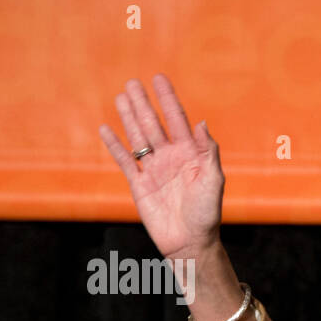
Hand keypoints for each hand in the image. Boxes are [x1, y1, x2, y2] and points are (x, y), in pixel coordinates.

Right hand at [99, 74, 223, 259]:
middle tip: (132, 82)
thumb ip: (208, 152)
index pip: (178, 120)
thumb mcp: (214, 181)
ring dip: (129, 117)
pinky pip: (124, 161)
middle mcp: (171, 158)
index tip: (159, 78)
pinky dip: (115, 145)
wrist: (190, 242)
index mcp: (190, 154)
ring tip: (121, 96)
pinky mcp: (138, 184)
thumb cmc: (207, 213)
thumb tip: (202, 123)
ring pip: (138, 137)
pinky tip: (106, 129)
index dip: (168, 100)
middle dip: (144, 103)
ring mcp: (153, 170)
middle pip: (153, 124)